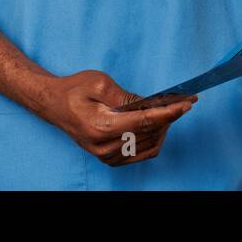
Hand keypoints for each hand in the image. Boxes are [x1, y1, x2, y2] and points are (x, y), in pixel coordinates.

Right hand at [35, 70, 195, 165]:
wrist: (54, 105)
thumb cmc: (75, 90)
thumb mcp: (100, 83)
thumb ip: (126, 96)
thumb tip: (149, 104)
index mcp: (102, 127)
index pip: (144, 122)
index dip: (169, 113)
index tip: (187, 104)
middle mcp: (105, 146)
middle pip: (149, 133)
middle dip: (169, 117)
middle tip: (182, 101)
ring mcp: (106, 156)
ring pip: (148, 145)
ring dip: (163, 128)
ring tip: (169, 111)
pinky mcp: (109, 158)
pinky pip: (141, 154)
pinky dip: (154, 140)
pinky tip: (158, 126)